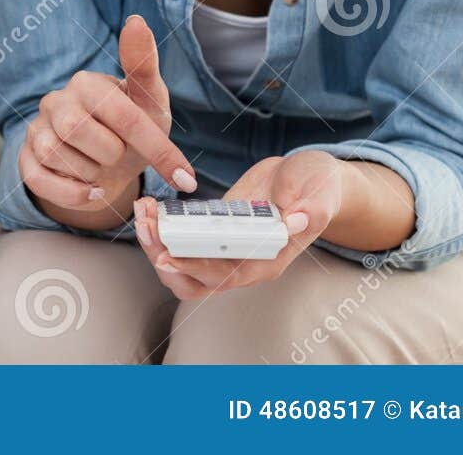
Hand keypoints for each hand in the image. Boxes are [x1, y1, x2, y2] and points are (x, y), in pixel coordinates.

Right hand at [18, 14, 196, 217]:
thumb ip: (144, 66)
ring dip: (90, 173)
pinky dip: (72, 193)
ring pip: (55, 154)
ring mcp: (36, 130)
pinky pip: (38, 180)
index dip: (157, 149)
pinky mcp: (26, 160)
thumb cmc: (131, 130)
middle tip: (120, 155)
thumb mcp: (150, 104)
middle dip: (111, 153)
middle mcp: (55, 101)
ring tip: (101, 167)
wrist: (107, 164)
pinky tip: (91, 189)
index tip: (185, 177)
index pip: (122, 114)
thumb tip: (136, 21)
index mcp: (86, 83)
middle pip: (78, 129)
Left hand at [133, 149, 343, 298]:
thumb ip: (311, 208)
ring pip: (183, 266)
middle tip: (145, 228)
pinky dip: (162, 229)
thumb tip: (294, 221)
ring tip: (142, 215)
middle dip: (165, 259)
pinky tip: (149, 206)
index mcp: (269, 259)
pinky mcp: (213, 232)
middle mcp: (244, 262)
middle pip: (196, 282)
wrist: (310, 179)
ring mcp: (226, 250)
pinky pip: (182, 242)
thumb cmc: (318, 186)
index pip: (228, 276)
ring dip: (156, 246)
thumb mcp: (320, 190)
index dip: (196, 270)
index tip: (168, 255)